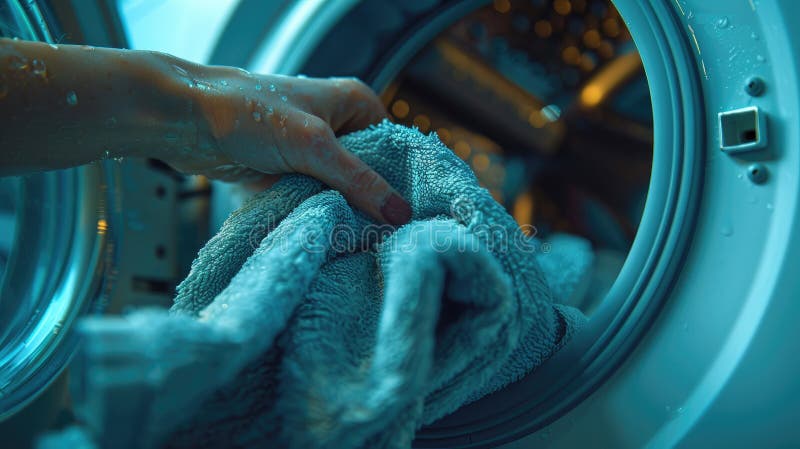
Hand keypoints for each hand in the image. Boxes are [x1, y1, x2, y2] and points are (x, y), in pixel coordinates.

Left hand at [166, 68, 411, 225]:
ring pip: (340, 190)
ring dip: (339, 210)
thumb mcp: (312, 144)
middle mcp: (336, 125)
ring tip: (349, 235)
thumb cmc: (243, 111)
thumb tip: (397, 211)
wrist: (184, 122)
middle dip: (368, 200)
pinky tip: (321, 232)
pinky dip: (315, 213)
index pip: (394, 147)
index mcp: (353, 103)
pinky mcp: (289, 173)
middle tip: (378, 232)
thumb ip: (357, 179)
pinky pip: (314, 199)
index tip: (404, 215)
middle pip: (368, 172)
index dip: (399, 179)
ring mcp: (311, 151)